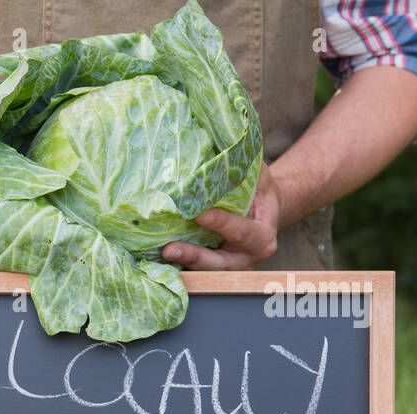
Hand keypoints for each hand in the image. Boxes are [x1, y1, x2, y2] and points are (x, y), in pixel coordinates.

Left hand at [161, 164, 279, 269]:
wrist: (261, 214)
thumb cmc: (259, 191)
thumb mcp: (260, 178)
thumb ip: (247, 168)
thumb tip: (229, 138)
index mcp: (262, 237)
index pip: (243, 232)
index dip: (223, 224)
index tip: (201, 214)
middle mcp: (244, 258)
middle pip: (219, 264)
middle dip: (194, 256)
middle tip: (169, 248)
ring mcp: (226, 268)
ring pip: (202, 272)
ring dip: (180, 264)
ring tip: (161, 254)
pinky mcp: (208, 270)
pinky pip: (191, 271)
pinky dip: (174, 266)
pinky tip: (154, 258)